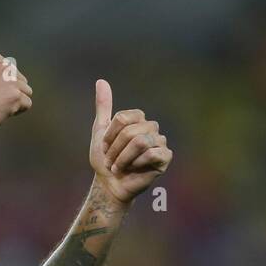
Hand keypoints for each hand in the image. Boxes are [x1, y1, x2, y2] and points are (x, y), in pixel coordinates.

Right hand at [0, 24, 31, 139]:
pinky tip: (2, 111)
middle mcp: (2, 65)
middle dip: (8, 93)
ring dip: (14, 102)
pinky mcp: (15, 96)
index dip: (0, 85)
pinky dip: (18, 111)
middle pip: (19, 81)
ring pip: (25, 92)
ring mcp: (10, 80)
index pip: (10, 72)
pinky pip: (27, 104)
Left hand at [90, 79, 171, 204]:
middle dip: (115, 149)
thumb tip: (100, 81)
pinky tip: (135, 170)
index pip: (122, 119)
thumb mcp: (100, 131)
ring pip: (140, 142)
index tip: (106, 148)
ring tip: (119, 167)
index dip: (110, 136)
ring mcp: (160, 142)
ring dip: (123, 158)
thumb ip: (103, 107)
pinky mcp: (165, 157)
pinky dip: (137, 164)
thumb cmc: (105, 160)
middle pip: (130, 131)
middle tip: (112, 161)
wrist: (111, 184)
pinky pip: (151, 154)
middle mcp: (152, 127)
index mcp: (138, 118)